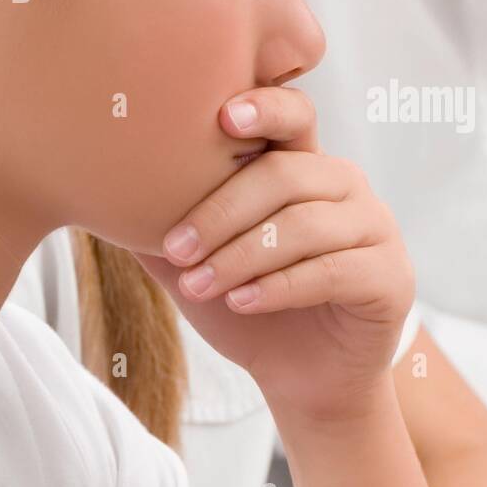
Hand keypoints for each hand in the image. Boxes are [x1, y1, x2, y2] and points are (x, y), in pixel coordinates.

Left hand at [134, 86, 414, 420]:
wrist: (306, 380)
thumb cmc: (253, 309)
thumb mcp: (198, 266)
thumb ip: (162, 228)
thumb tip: (94, 193)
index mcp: (306, 167)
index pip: (295, 116)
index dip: (264, 107)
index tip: (219, 116)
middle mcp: (347, 187)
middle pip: (286, 175)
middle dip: (222, 211)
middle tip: (175, 247)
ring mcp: (377, 229)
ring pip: (305, 225)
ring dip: (242, 256)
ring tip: (199, 286)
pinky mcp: (391, 277)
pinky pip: (332, 270)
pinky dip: (279, 286)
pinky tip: (241, 301)